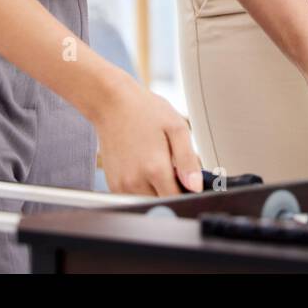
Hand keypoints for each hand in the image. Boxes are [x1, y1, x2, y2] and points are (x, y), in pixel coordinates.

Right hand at [92, 77, 202, 195]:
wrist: (112, 104)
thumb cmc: (145, 111)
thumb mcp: (176, 128)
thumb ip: (188, 160)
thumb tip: (195, 186)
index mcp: (155, 169)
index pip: (177, 198)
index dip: (187, 192)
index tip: (189, 181)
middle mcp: (135, 181)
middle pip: (162, 203)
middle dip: (172, 192)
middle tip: (174, 170)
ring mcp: (121, 185)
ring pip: (148, 202)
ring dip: (157, 192)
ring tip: (158, 167)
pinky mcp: (113, 184)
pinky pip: (134, 197)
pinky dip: (143, 189)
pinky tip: (145, 168)